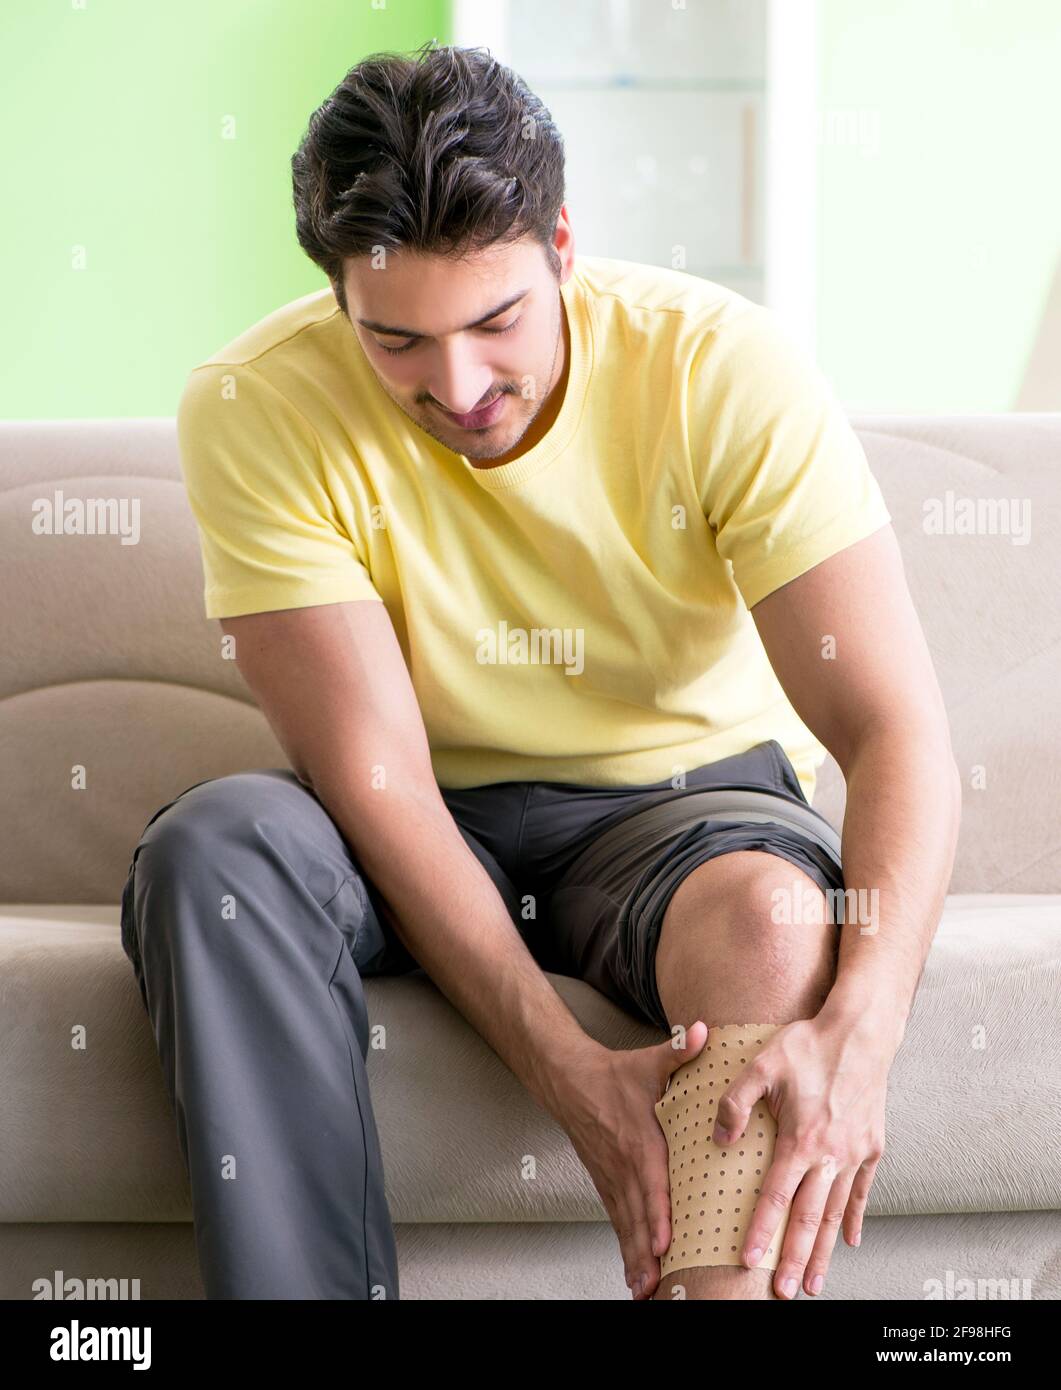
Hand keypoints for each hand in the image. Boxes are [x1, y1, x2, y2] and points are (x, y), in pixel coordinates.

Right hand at [552, 1021, 708, 1299]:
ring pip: (624, 1225)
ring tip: (645, 1291)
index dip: (655, 1212)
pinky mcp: (606, 1184)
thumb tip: (703, 1031)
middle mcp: (624, 1165)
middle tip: (656, 1285)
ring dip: (634, 1259)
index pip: (648, 1182)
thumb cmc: (615, 1074)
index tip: (663, 1241)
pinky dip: (624, 1251)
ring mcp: (612, 1178)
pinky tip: (634, 1278)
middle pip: (636, 1215)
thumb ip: (678, 1051)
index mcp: (639, 1140)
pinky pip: (616, 1222)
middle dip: (645, 1252)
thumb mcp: (649, 1061)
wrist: (568, 1080)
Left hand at [714, 1008, 892, 1298]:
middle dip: (796, 1259)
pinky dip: (854, 1218)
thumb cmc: (808, 1044)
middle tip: (784, 1292)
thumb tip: (720, 1140)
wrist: (862, 1031)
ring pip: (836, 1213)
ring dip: (825, 1251)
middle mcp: (831, 1154)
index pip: (777, 1196)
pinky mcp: (873, 1146)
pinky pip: (863, 1192)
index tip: (749, 1260)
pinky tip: (849, 1241)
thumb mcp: (762, 1065)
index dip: (761, 1230)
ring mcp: (855, 1153)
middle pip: (810, 1218)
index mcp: (801, 1139)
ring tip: (815, 1283)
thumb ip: (736, 1103)